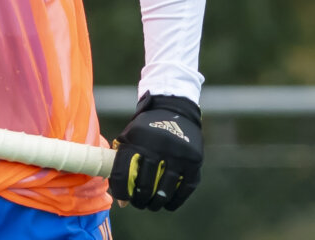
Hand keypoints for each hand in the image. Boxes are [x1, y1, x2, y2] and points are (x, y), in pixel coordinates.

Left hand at [110, 94, 202, 210]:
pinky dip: (176, 200)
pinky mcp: (194, 160)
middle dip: (139, 200)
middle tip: (138, 204)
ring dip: (157, 202)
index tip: (122, 200)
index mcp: (136, 139)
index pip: (123, 172)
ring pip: (165, 189)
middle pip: (145, 184)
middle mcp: (157, 146)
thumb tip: (121, 201)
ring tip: (151, 205)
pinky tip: (168, 204)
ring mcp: (178, 153)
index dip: (120, 190)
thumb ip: (122, 163)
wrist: (174, 109)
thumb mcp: (129, 136)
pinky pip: (185, 188)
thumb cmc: (145, 129)